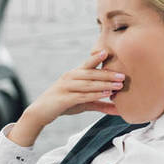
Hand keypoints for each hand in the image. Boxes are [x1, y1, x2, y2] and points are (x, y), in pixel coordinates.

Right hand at [8, 50, 123, 145]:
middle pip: (91, 73)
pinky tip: (105, 94)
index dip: (96, 57)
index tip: (108, 52)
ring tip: (118, 86)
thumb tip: (119, 109)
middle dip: (108, 74)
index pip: (87, 64)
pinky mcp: (64, 99)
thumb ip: (100, 103)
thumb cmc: (63, 104)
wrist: (40, 112)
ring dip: (104, 84)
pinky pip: (82, 95)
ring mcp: (66, 87)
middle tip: (123, 76)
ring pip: (88, 84)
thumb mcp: (83, 103)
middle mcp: (69, 78)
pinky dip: (95, 94)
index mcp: (74, 75)